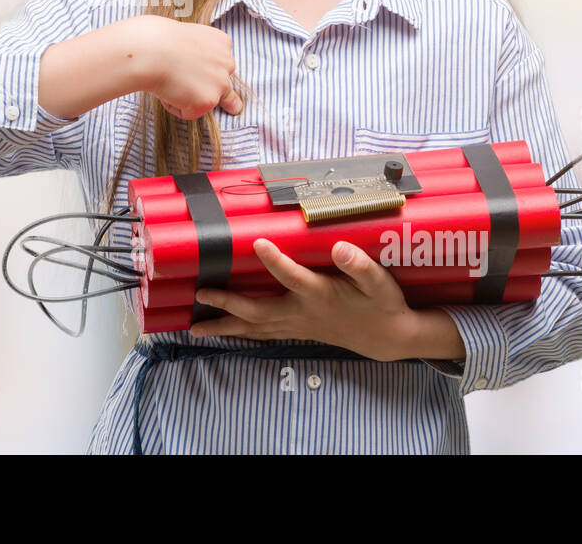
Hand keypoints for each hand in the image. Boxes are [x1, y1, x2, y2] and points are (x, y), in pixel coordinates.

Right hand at [131, 15, 242, 120]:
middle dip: (198, 84)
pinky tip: (167, 87)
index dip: (193, 66)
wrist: (149, 49)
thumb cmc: (158, 42)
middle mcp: (228, 63)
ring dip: (184, 94)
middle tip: (177, 71)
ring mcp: (221, 83)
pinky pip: (188, 112)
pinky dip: (173, 105)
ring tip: (171, 76)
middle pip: (215, 85)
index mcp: (223, 43)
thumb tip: (225, 94)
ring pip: (202, 100)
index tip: (181, 59)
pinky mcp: (209, 101)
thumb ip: (202, 57)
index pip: (214, 65)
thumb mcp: (189, 39)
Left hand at [187, 239, 422, 361]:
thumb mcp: (379, 284)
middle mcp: (303, 313)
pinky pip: (262, 334)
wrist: (387, 338)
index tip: (258, 242)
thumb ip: (360, 267)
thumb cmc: (383, 305)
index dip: (276, 261)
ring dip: (225, 327)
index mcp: (321, 295)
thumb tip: (341, 249)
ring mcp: (298, 325)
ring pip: (256, 328)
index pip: (293, 277)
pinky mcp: (297, 330)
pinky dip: (240, 333)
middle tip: (201, 295)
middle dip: (229, 304)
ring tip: (195, 328)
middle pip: (259, 311)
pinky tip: (222, 331)